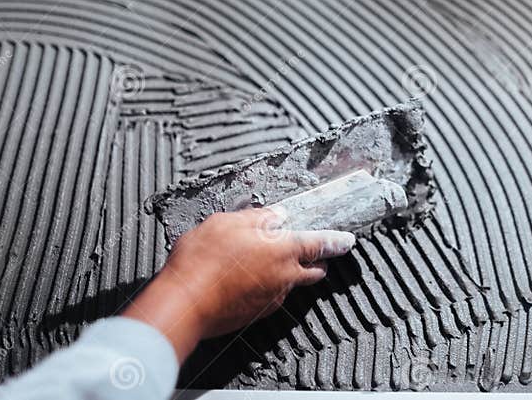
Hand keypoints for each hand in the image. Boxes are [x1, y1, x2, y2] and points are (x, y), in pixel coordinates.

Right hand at [122, 209, 355, 362]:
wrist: (184, 303)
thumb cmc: (202, 260)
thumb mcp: (227, 222)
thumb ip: (257, 218)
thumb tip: (274, 216)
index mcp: (282, 250)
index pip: (320, 244)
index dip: (336, 241)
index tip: (348, 241)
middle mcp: (283, 277)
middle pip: (313, 270)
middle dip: (317, 261)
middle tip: (312, 253)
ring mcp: (271, 299)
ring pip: (290, 284)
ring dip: (287, 274)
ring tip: (266, 263)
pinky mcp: (256, 314)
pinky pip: (270, 297)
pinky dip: (266, 287)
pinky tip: (247, 279)